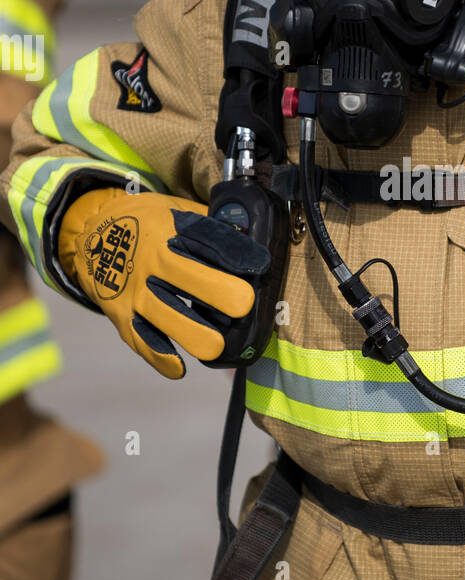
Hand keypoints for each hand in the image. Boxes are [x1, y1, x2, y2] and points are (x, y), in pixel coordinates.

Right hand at [58, 187, 269, 379]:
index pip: (208, 239)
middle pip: (189, 279)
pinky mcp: (122, 316)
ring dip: (194, 333)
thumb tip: (256, 238)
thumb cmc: (149, 225)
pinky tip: (179, 368)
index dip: (236, 252)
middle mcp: (153, 260)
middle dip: (221, 293)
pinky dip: (160, 357)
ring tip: (218, 346)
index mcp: (171, 230)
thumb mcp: (176, 211)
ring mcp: (136, 291)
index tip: (260, 265)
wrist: (89, 235)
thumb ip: (211, 226)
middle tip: (244, 305)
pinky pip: (142, 340)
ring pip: (166, 316)